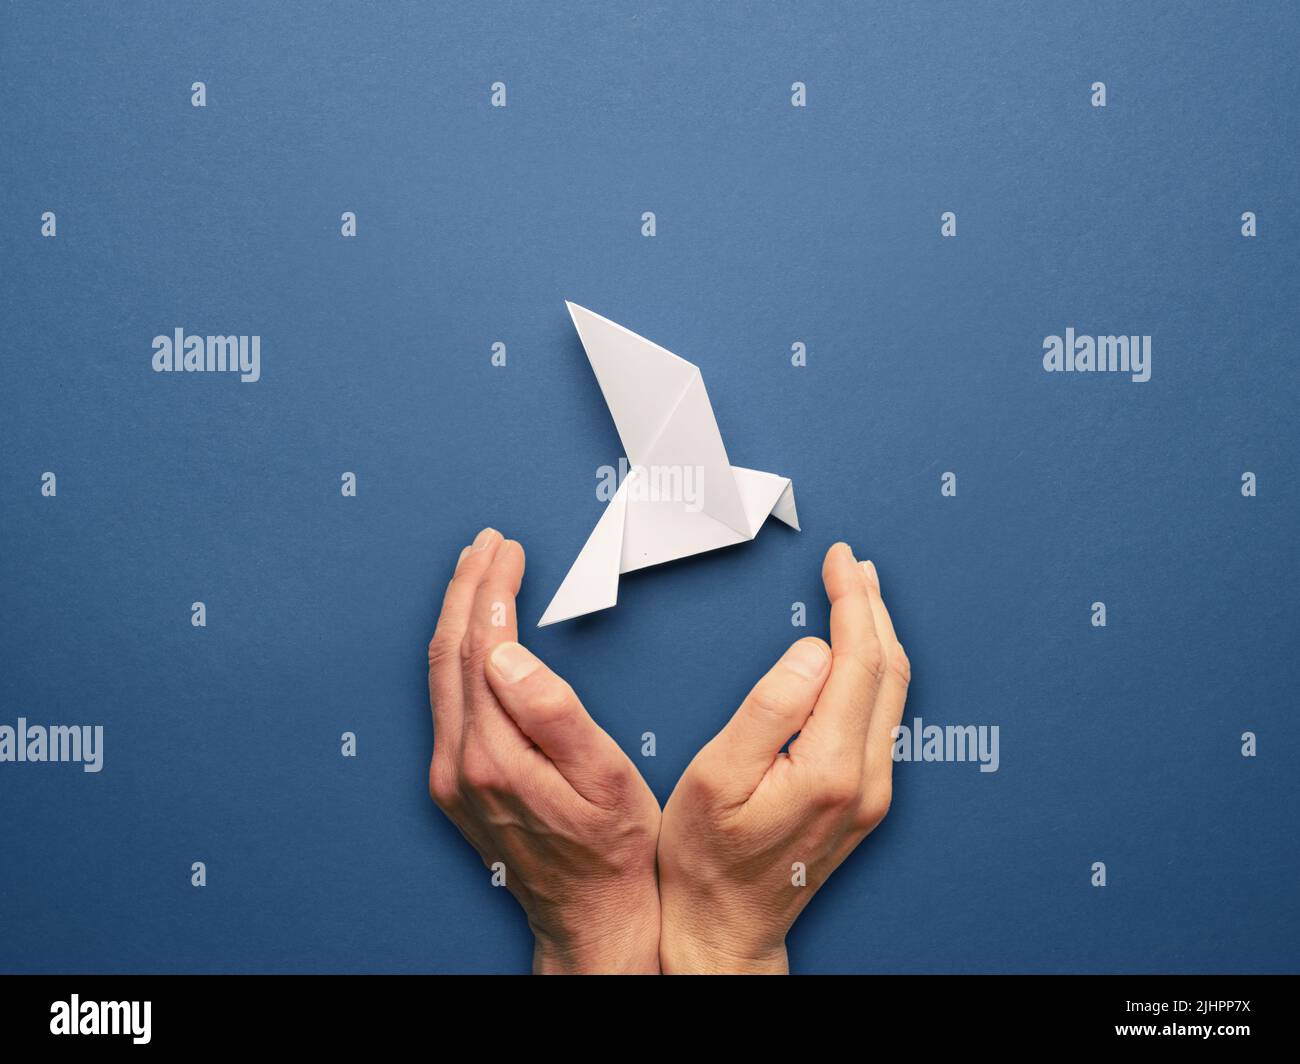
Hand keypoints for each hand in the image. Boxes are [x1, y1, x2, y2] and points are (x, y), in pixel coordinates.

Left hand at [427, 528, 661, 973]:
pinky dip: (457, 654)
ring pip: (441, 675)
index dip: (492, 590)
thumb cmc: (614, 849)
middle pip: (450, 652)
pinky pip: (445, 701)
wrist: (592, 918)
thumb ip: (554, 713)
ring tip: (475, 573)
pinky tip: (474, 634)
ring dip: (457, 616)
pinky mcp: (454, 785)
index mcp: (494, 756)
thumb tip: (505, 654)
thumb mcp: (605, 778)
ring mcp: (450, 777)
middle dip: (465, 588)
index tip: (508, 551)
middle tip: (487, 544)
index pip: (482, 646)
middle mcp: (458, 765)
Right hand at [657, 542, 909, 973]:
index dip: (852, 602)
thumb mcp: (717, 775)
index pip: (859, 661)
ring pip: (891, 694)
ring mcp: (872, 794)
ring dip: (877, 636)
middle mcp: (867, 781)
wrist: (725, 928)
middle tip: (853, 564)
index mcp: (832, 769)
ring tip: (862, 594)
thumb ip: (770, 708)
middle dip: (872, 608)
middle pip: (887, 672)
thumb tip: (815, 652)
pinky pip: (881, 717)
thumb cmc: (706, 857)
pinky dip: (872, 671)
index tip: (841, 562)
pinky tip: (857, 654)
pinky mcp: (865, 800)